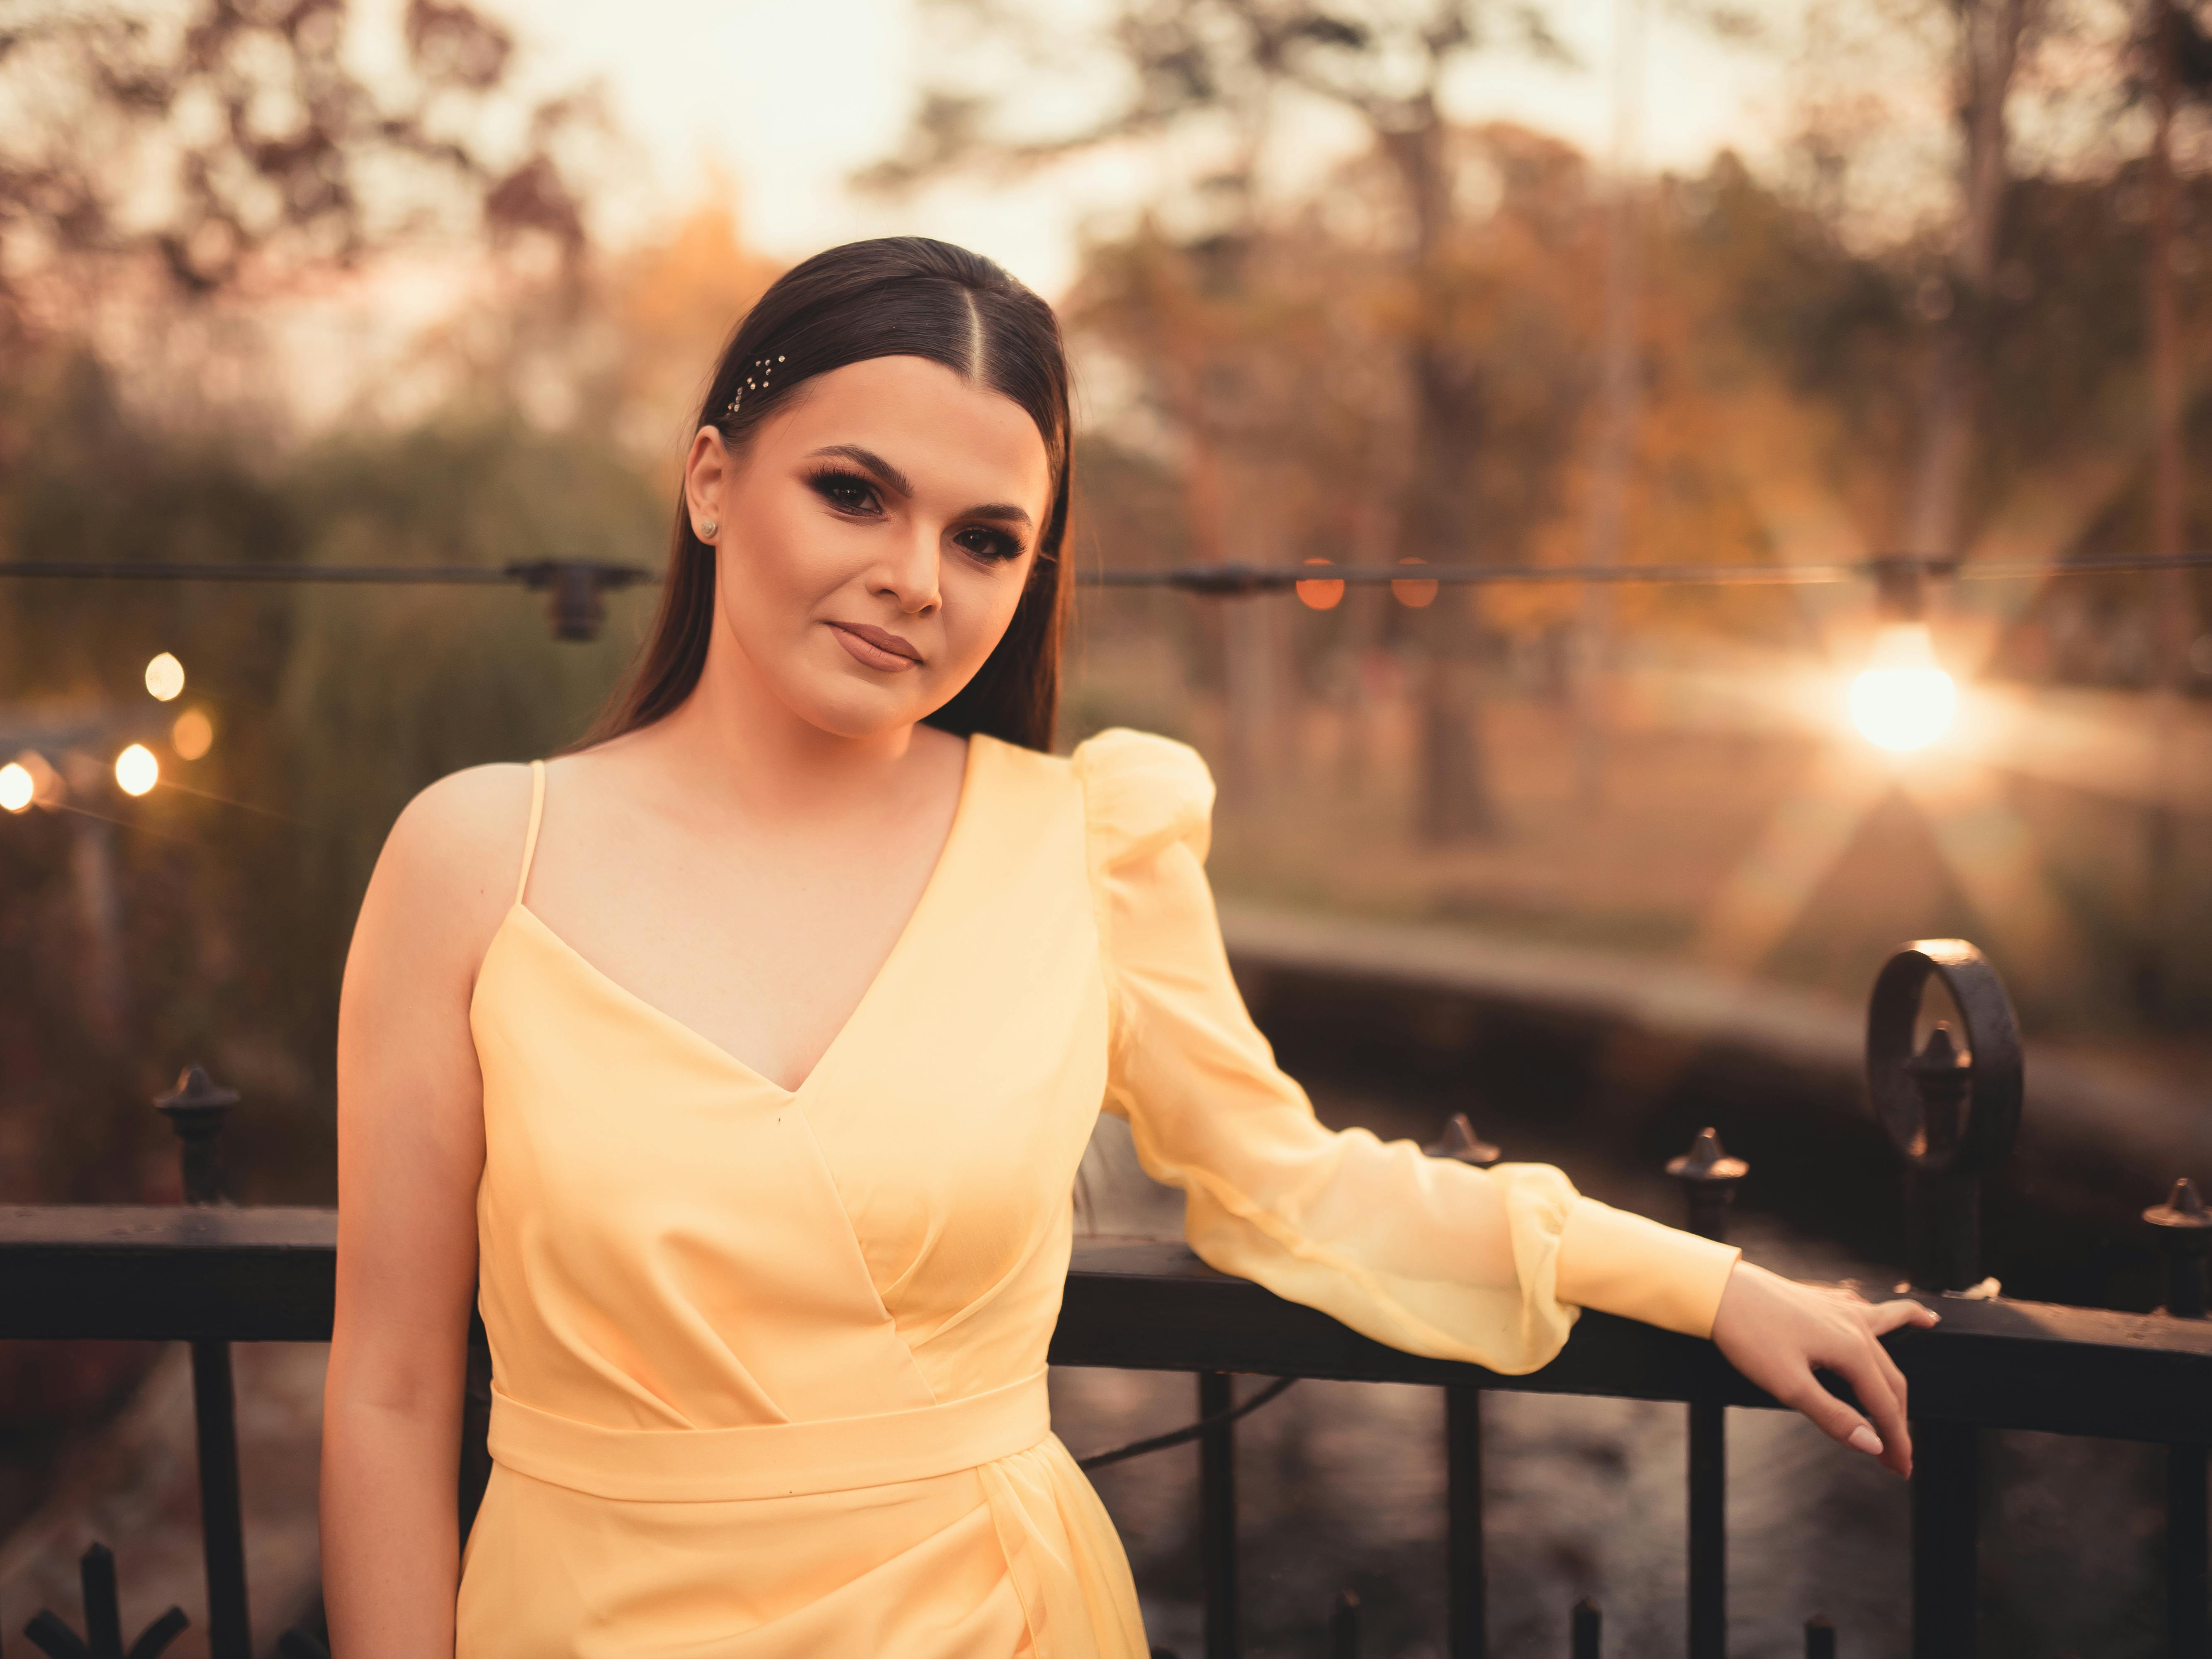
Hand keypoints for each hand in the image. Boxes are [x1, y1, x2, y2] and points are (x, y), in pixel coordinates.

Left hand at [1709, 1260, 1939, 1478]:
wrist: (1718, 1289)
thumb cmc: (1748, 1336)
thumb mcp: (1787, 1385)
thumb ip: (1832, 1416)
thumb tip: (1873, 1445)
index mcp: (1852, 1350)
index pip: (1885, 1406)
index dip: (1895, 1441)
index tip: (1901, 1471)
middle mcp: (1857, 1327)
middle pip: (1891, 1382)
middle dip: (1897, 1421)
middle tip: (1896, 1458)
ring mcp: (1844, 1310)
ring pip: (1887, 1350)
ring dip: (1898, 1382)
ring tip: (1911, 1404)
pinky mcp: (1829, 1302)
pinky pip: (1876, 1312)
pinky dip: (1903, 1317)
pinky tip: (1919, 1319)